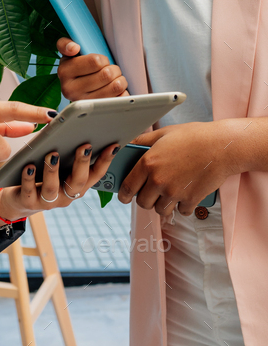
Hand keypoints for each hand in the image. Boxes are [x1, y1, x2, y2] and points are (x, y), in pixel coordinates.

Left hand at [0, 142, 119, 220]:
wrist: (19, 199)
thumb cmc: (42, 175)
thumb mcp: (60, 164)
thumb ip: (67, 149)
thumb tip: (73, 124)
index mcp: (77, 184)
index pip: (96, 173)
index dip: (106, 160)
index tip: (113, 145)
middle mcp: (66, 195)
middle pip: (79, 181)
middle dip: (83, 163)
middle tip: (85, 146)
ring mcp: (48, 201)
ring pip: (53, 188)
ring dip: (53, 171)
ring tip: (52, 154)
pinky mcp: (29, 203)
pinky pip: (29, 192)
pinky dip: (29, 179)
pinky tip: (29, 167)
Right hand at [56, 37, 128, 101]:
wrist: (77, 87)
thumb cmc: (77, 67)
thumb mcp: (68, 53)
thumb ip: (65, 44)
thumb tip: (74, 48)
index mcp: (64, 73)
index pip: (95, 61)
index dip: (102, 59)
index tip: (99, 62)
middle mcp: (71, 91)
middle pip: (107, 74)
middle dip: (113, 69)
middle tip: (108, 70)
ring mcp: (85, 104)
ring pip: (116, 86)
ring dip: (119, 79)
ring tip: (113, 79)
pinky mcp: (98, 112)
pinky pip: (121, 98)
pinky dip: (122, 91)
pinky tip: (114, 90)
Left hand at [118, 121, 241, 214]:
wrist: (221, 147)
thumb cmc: (193, 137)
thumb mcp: (163, 133)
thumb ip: (142, 141)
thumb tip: (126, 146)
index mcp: (148, 163)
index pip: (128, 187)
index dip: (123, 195)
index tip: (124, 197)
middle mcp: (159, 180)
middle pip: (143, 203)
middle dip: (145, 199)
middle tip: (150, 191)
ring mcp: (175, 193)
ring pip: (160, 210)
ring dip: (162, 204)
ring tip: (168, 193)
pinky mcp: (190, 201)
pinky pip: (180, 212)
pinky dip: (181, 206)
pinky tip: (184, 194)